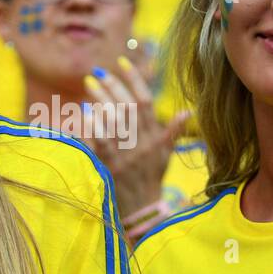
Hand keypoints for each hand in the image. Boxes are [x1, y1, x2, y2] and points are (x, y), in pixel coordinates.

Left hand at [83, 54, 190, 220]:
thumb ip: (172, 132)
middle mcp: (142, 144)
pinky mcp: (110, 166)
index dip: (134, 79)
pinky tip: (84, 111)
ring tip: (89, 84)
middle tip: (98, 72)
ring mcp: (126, 156)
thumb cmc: (152, 180)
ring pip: (114, 121)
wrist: (141, 211)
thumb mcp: (166, 156)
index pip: (146, 102)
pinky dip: (93, 125)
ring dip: (100, 99)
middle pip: (128, 107)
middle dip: (112, 85)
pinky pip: (101, 142)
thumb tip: (188, 111)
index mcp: (155, 138)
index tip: (122, 62)